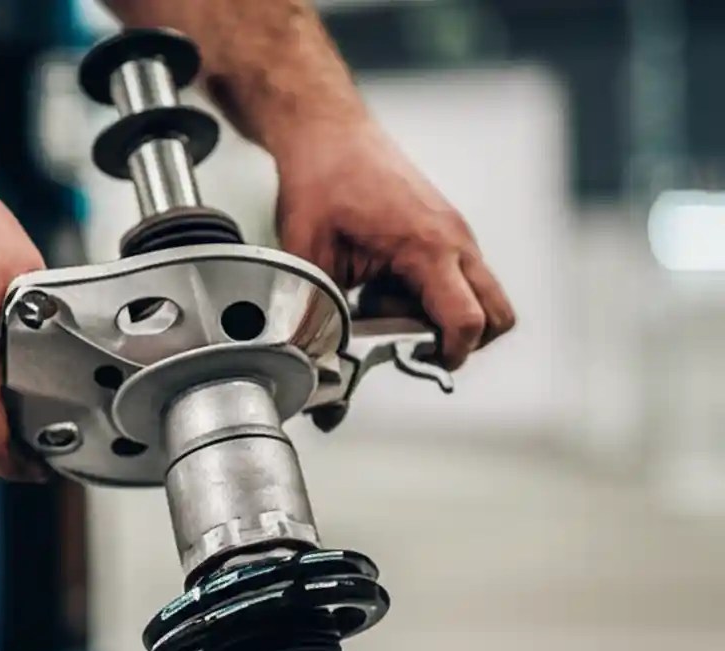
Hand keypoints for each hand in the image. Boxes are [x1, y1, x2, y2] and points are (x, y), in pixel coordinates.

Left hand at [273, 118, 515, 368]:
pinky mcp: (446, 230)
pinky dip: (435, 294)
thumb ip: (322, 308)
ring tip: (389, 308)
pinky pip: (460, 276)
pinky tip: (385, 286)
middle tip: (411, 342)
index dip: (450, 354)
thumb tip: (323, 349)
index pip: (468, 321)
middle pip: (498, 315)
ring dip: (445, 316)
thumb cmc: (320, 183)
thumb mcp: (308, 256)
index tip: (419, 360)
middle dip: (464, 342)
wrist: (328, 133)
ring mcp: (456, 233)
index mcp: (428, 248)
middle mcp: (455, 241)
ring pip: (482, 296)